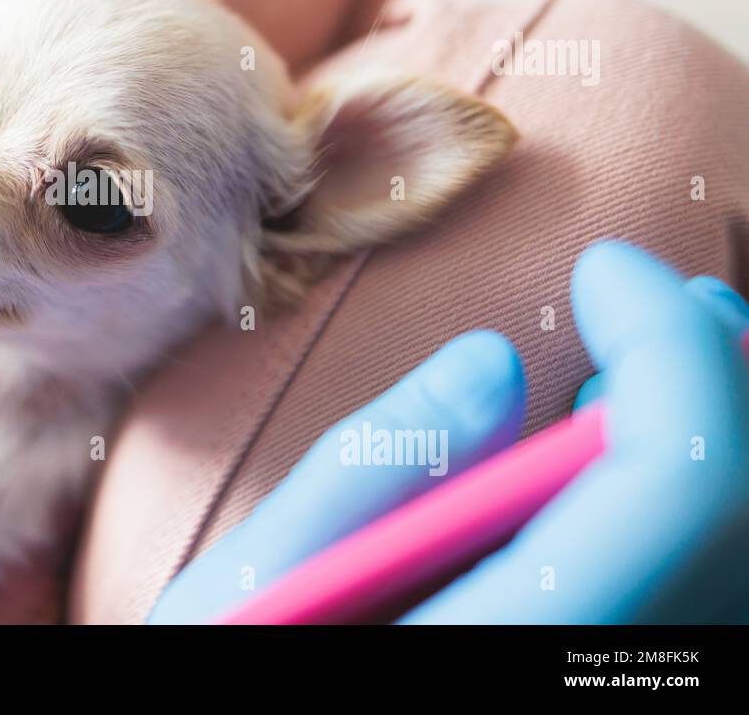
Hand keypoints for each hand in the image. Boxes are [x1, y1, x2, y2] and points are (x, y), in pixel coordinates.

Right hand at [151, 241, 748, 623]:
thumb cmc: (245, 661)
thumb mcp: (254, 589)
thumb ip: (368, 475)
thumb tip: (494, 362)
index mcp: (513, 647)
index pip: (678, 488)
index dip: (669, 354)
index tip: (604, 271)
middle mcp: (588, 676)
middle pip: (729, 517)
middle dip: (705, 373)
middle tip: (647, 295)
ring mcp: (596, 677)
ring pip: (727, 558)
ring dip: (699, 427)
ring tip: (644, 350)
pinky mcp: (586, 671)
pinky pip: (692, 583)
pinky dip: (674, 489)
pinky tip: (613, 449)